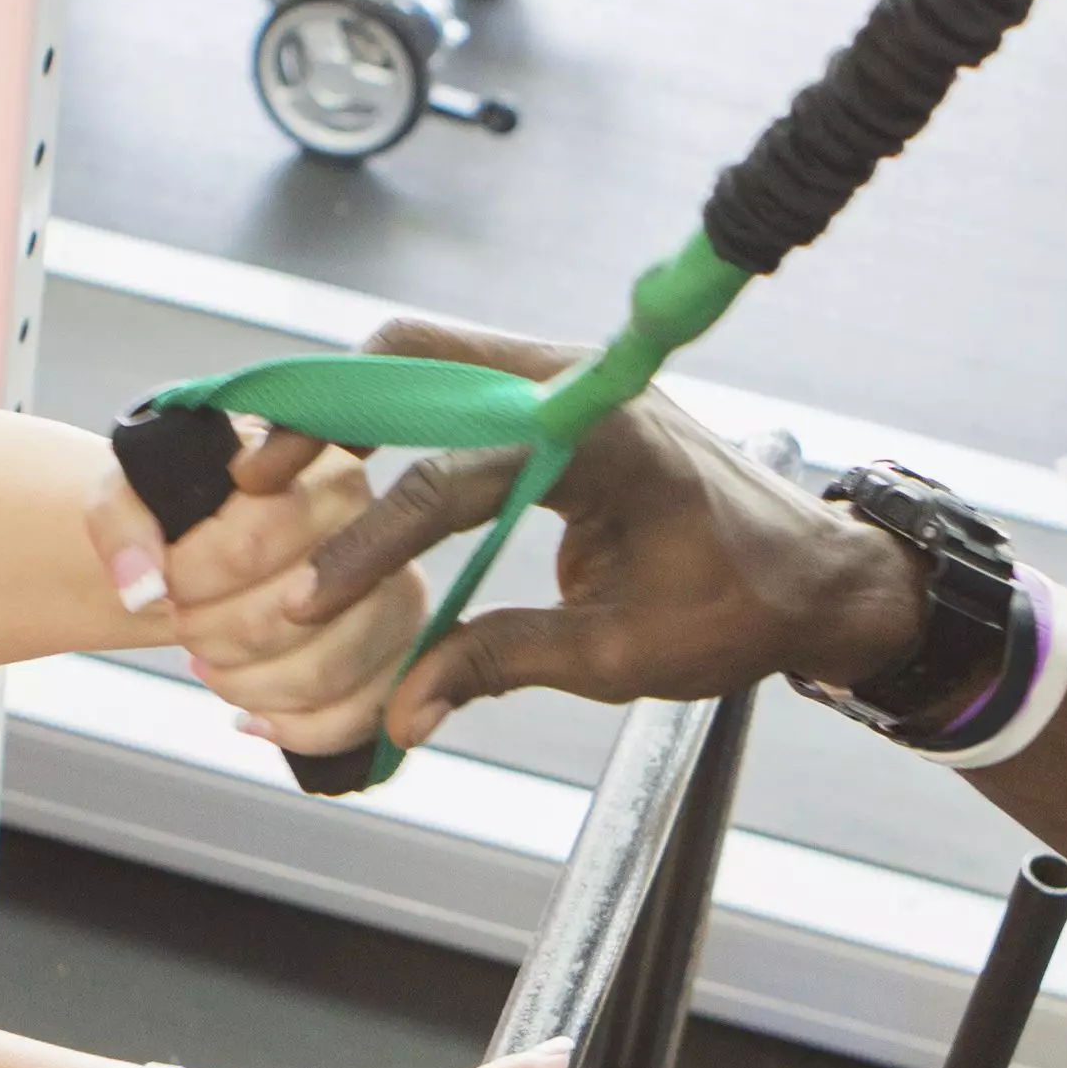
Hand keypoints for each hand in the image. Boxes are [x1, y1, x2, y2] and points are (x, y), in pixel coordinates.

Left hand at [89, 420, 425, 755]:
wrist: (232, 544)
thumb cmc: (194, 515)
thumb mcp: (141, 492)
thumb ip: (123, 522)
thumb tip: (142, 586)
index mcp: (319, 471)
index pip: (250, 542)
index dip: (189, 580)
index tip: (168, 579)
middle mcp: (376, 529)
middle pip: (287, 616)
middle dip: (210, 634)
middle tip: (184, 623)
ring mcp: (400, 599)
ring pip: (324, 672)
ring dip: (244, 684)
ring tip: (209, 663)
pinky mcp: (405, 660)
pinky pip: (360, 718)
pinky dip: (295, 729)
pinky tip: (252, 714)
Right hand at [284, 318, 926, 745]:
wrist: (812, 572)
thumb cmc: (738, 609)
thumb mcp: (620, 654)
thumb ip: (502, 663)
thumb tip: (403, 711)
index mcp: (607, 438)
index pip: (455, 477)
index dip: (370, 544)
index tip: (310, 599)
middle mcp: (578, 383)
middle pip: (417, 358)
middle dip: (327, 416)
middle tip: (254, 483)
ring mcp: (563, 377)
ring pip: (425, 357)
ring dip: (348, 406)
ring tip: (275, 469)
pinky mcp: (554, 393)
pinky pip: (452, 381)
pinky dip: (388, 414)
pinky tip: (339, 463)